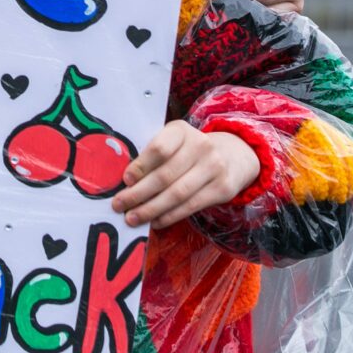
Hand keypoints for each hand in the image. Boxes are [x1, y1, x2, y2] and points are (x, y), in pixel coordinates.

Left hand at [111, 121, 259, 228]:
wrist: (233, 155)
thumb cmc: (189, 150)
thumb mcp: (173, 142)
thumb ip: (152, 156)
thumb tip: (126, 183)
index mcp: (181, 130)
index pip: (159, 148)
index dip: (141, 166)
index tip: (125, 180)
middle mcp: (200, 146)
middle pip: (165, 175)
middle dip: (138, 194)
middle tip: (119, 205)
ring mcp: (214, 167)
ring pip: (177, 194)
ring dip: (151, 209)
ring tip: (132, 218)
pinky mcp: (223, 189)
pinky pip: (191, 206)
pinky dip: (170, 216)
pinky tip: (155, 221)